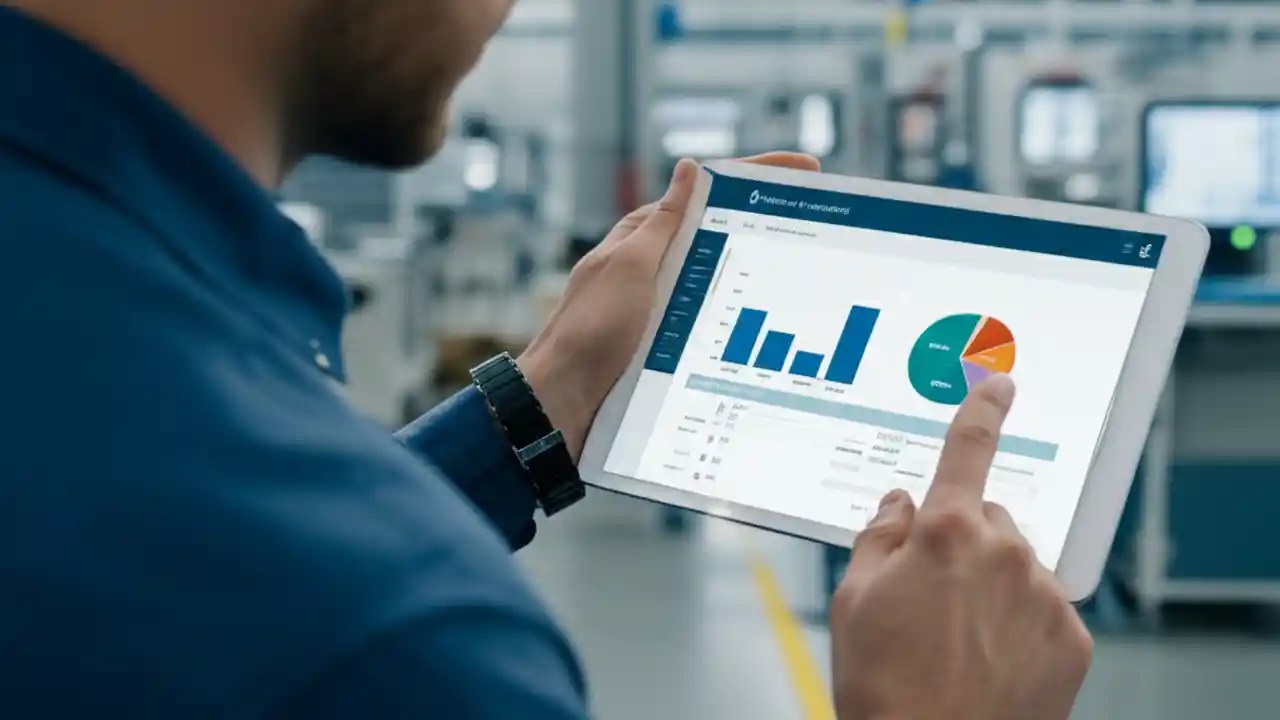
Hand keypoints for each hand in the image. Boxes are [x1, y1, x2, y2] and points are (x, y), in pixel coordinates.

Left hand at [519, 152, 819, 458]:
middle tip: (825, 220)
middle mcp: (655, 266)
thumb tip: (689, 167)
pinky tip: (774, 323)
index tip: (808, 169)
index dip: (757, 174)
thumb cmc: (591, 328)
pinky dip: (743, 316)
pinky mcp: (668, 342)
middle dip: (771, 221)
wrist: (566, 401)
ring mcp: (663, 305)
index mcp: (644, 237)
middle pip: (721, 233)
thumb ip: (664, 222)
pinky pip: (714, 319)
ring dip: (762, 273)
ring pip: (722, 278)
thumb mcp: (631, 266)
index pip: (706, 192)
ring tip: (814, 269)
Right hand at [829, 375, 1092, 719]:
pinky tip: (988, 657)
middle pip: (986, 518)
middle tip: (929, 593)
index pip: (967, 451)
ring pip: (1017, 564)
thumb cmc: (884, 686)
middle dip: (962, 539)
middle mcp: (1004, 552)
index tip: (999, 385)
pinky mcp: (1071, 637)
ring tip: (956, 638)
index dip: (983, 410)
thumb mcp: (853, 601)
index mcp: (945, 533)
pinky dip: (1020, 621)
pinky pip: (1044, 607)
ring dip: (992, 582)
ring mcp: (1043, 595)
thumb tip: (898, 503)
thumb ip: (878, 538)